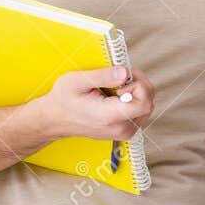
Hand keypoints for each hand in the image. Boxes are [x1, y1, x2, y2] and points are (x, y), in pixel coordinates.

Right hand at [32, 64, 154, 142]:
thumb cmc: (64, 99)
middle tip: (119, 76)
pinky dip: (133, 98)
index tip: (123, 78)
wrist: (56, 119)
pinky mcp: (126, 130)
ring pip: (147, 106)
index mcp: (110, 117)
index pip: (144, 103)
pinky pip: (140, 111)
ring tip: (115, 86)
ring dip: (136, 90)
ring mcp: (125, 132)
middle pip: (149, 102)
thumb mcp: (77, 81)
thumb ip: (104, 76)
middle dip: (138, 84)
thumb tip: (125, 73)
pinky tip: (117, 95)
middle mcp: (121, 128)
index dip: (139, 84)